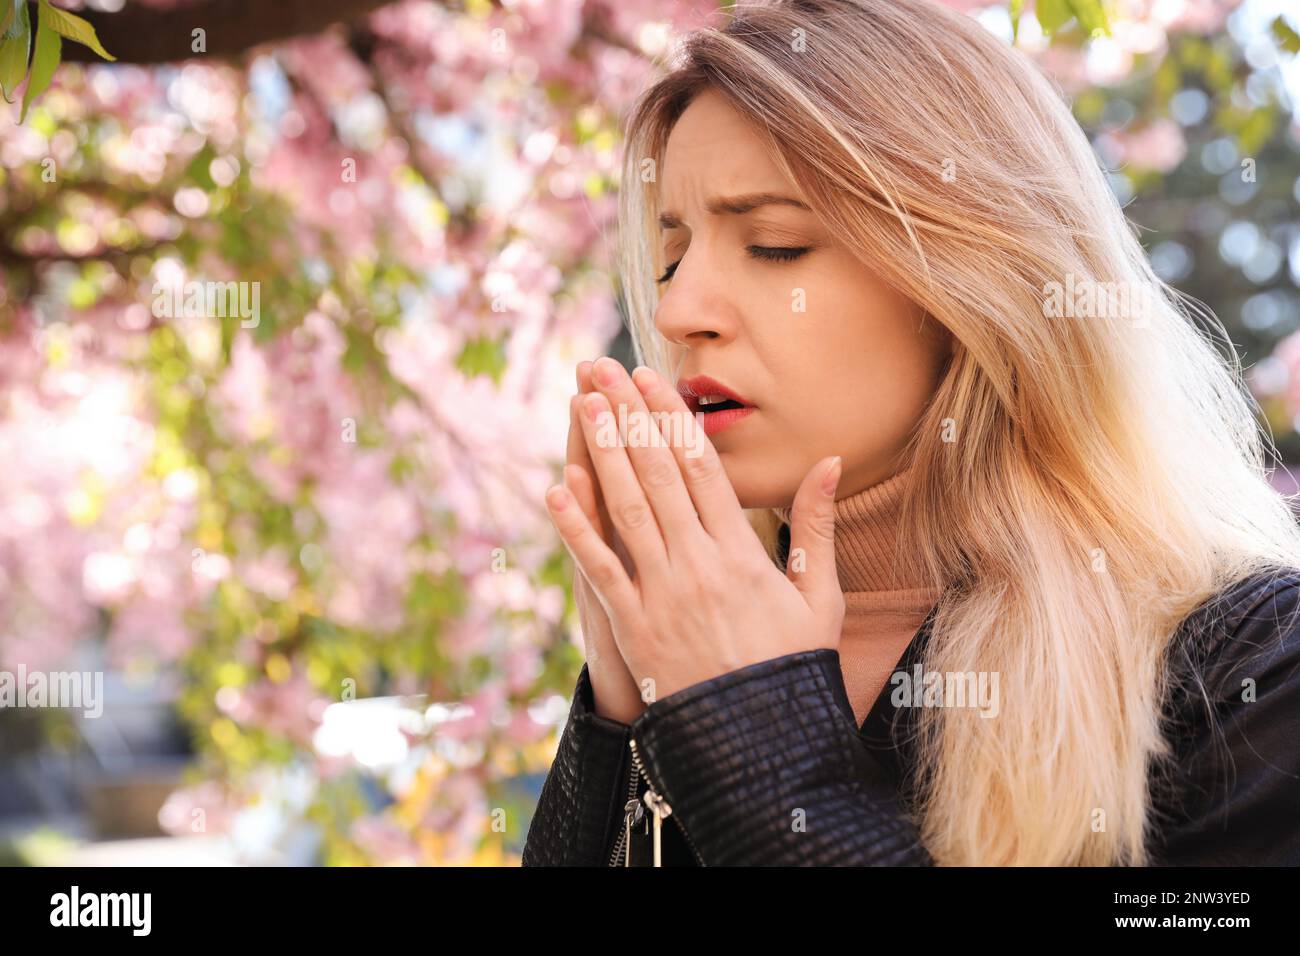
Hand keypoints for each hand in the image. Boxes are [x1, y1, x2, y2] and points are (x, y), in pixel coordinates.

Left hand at [544, 356, 844, 704]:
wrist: (759, 742)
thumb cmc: (793, 666)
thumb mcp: (821, 596)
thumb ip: (817, 526)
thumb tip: (831, 462)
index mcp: (742, 553)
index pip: (702, 469)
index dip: (672, 418)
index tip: (652, 378)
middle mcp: (699, 564)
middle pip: (658, 475)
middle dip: (628, 416)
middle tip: (602, 369)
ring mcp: (662, 595)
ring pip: (626, 510)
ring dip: (602, 454)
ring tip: (584, 405)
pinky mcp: (633, 627)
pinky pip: (599, 569)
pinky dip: (576, 529)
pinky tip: (557, 488)